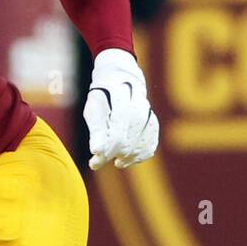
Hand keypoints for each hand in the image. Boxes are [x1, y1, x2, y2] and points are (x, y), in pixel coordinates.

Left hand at [83, 48, 159, 170]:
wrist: (122, 82)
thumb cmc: (103, 98)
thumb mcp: (93, 110)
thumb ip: (96, 131)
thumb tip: (96, 151)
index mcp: (122, 110)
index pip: (115, 140)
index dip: (104, 154)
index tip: (93, 163)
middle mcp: (138, 114)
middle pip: (126, 146)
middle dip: (111, 156)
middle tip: (97, 163)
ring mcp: (147, 120)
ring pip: (138, 149)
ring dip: (126, 160)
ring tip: (116, 161)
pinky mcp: (153, 126)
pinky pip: (149, 147)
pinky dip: (138, 156)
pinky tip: (128, 159)